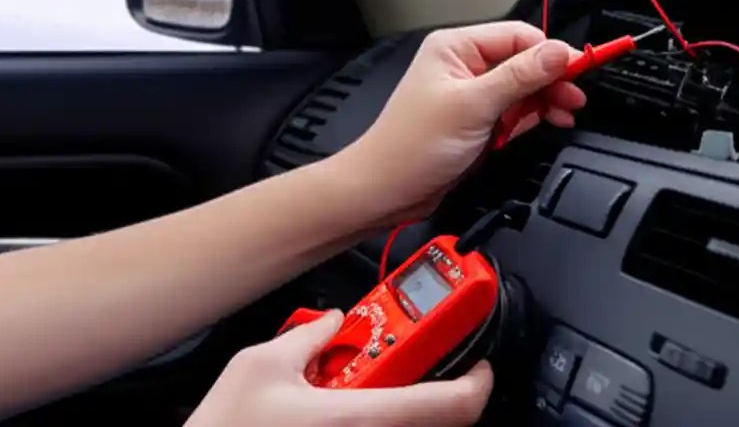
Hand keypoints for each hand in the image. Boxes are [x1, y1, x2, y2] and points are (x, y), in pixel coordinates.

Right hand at [186, 311, 493, 426]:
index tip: (478, 362)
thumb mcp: (259, 366)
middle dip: (430, 384)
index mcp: (359, 418)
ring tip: (363, 384)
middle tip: (409, 362)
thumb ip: (308, 337)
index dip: (479, 381)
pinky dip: (377, 420)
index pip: (453, 405)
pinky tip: (342, 410)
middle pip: (436, 418)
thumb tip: (329, 323)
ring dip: (402, 405)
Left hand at [343, 21, 584, 224]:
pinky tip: (546, 123)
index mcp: (455, 47)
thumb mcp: (474, 105)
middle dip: (551, 79)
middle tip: (574, 98)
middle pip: (524, 62)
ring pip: (522, 88)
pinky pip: (513, 111)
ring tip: (564, 114)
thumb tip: (558, 52)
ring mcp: (470, 95)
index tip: (578, 69)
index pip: (518, 36)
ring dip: (545, 101)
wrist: (385, 191)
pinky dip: (531, 118)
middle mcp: (463, 65)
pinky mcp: (476, 121)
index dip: (551, 53)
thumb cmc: (410, 147)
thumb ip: (520, 76)